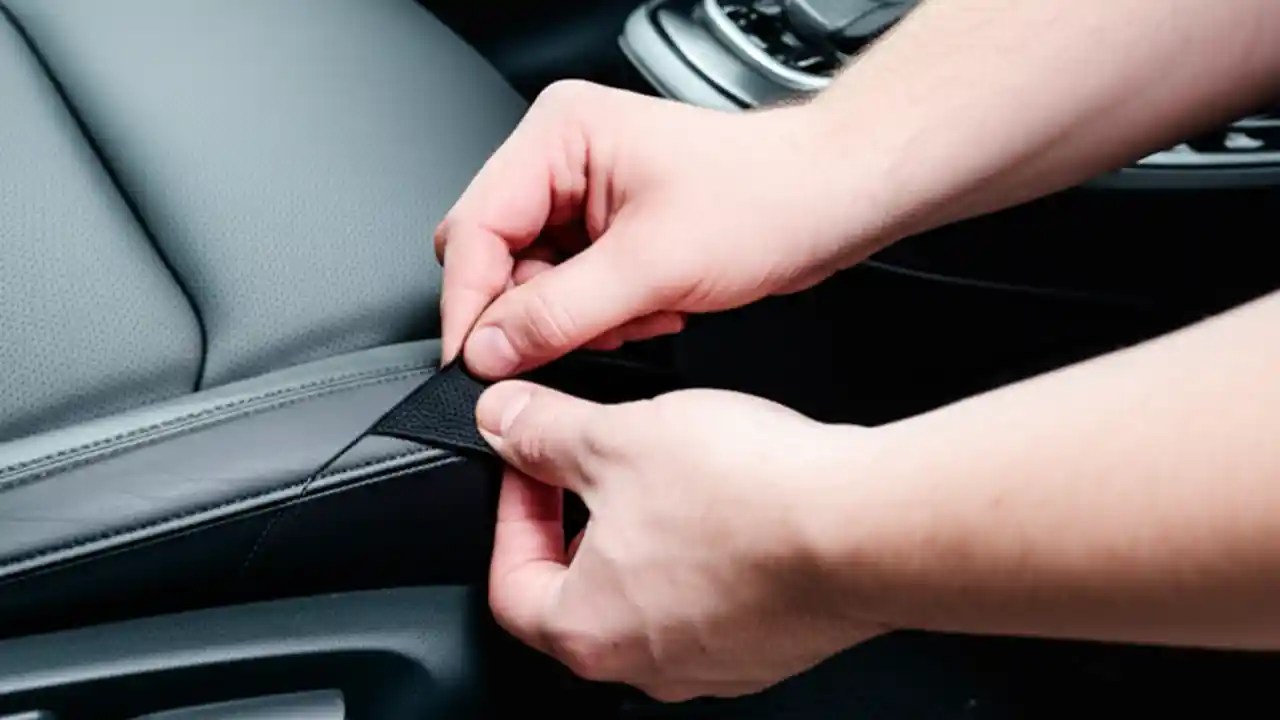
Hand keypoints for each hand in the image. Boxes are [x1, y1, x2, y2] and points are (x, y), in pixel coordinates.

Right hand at [435, 80, 885, 378]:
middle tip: (582, 334)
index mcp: (560, 134)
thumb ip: (559, 313)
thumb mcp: (653, 266)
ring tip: (645, 309)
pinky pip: (570, 292)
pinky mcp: (607, 230)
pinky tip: (654, 306)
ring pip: (533, 284)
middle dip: (538, 310)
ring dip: (581, 318)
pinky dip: (605, 316)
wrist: (830, 201)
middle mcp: (563, 157)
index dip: (470, 303)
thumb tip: (489, 348)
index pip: (475, 229)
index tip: (474, 362)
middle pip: (496, 257)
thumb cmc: (767, 198)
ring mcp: (584, 195)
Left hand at [477, 381, 886, 701]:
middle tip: (591, 462)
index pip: (509, 582)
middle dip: (575, 522)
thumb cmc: (746, 498)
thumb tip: (503, 421)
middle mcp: (645, 664)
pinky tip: (727, 503)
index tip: (531, 466)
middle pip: (578, 594)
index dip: (510, 513)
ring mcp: (713, 663)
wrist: (865, 526)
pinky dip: (704, 554)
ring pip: (649, 597)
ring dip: (643, 536)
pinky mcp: (768, 647)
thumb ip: (541, 432)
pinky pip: (712, 601)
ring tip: (664, 472)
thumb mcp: (615, 437)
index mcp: (585, 629)